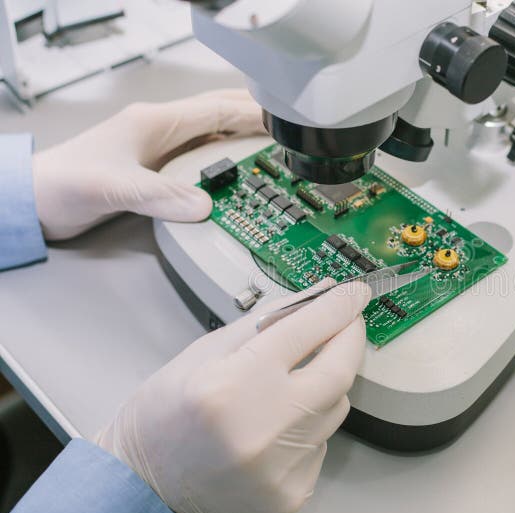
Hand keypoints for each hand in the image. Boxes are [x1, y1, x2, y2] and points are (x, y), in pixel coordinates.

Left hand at [32, 89, 263, 239]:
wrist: (36, 199)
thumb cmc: (64, 183)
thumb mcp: (116, 188)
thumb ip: (161, 196)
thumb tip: (203, 206)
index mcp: (153, 122)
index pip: (213, 110)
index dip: (251, 114)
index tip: (280, 120)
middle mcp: (158, 130)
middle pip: (216, 114)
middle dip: (251, 117)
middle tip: (282, 128)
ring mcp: (156, 147)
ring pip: (209, 132)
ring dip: (238, 135)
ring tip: (266, 144)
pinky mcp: (153, 167)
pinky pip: (198, 155)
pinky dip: (222, 156)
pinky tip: (231, 168)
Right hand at [95, 280, 370, 512]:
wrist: (145, 485)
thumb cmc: (166, 413)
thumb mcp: (206, 351)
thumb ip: (268, 321)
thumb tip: (321, 296)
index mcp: (233, 384)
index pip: (307, 330)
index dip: (339, 305)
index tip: (355, 292)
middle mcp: (262, 429)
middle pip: (339, 372)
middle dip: (351, 338)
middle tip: (349, 321)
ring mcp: (280, 468)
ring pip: (335, 408)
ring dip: (326, 384)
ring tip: (295, 379)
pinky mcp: (290, 494)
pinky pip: (322, 444)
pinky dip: (310, 425)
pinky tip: (279, 425)